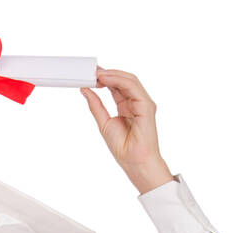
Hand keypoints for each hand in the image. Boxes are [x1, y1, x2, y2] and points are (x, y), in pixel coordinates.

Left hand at [81, 67, 173, 193]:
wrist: (134, 161)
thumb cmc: (123, 146)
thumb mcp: (103, 122)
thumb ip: (96, 105)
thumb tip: (85, 90)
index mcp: (127, 105)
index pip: (116, 86)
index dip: (104, 78)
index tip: (90, 74)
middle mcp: (137, 102)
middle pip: (123, 80)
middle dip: (108, 73)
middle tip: (92, 70)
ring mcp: (143, 103)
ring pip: (129, 80)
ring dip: (112, 74)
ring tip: (97, 73)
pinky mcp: (146, 106)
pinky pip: (133, 88)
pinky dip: (119, 81)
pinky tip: (106, 79)